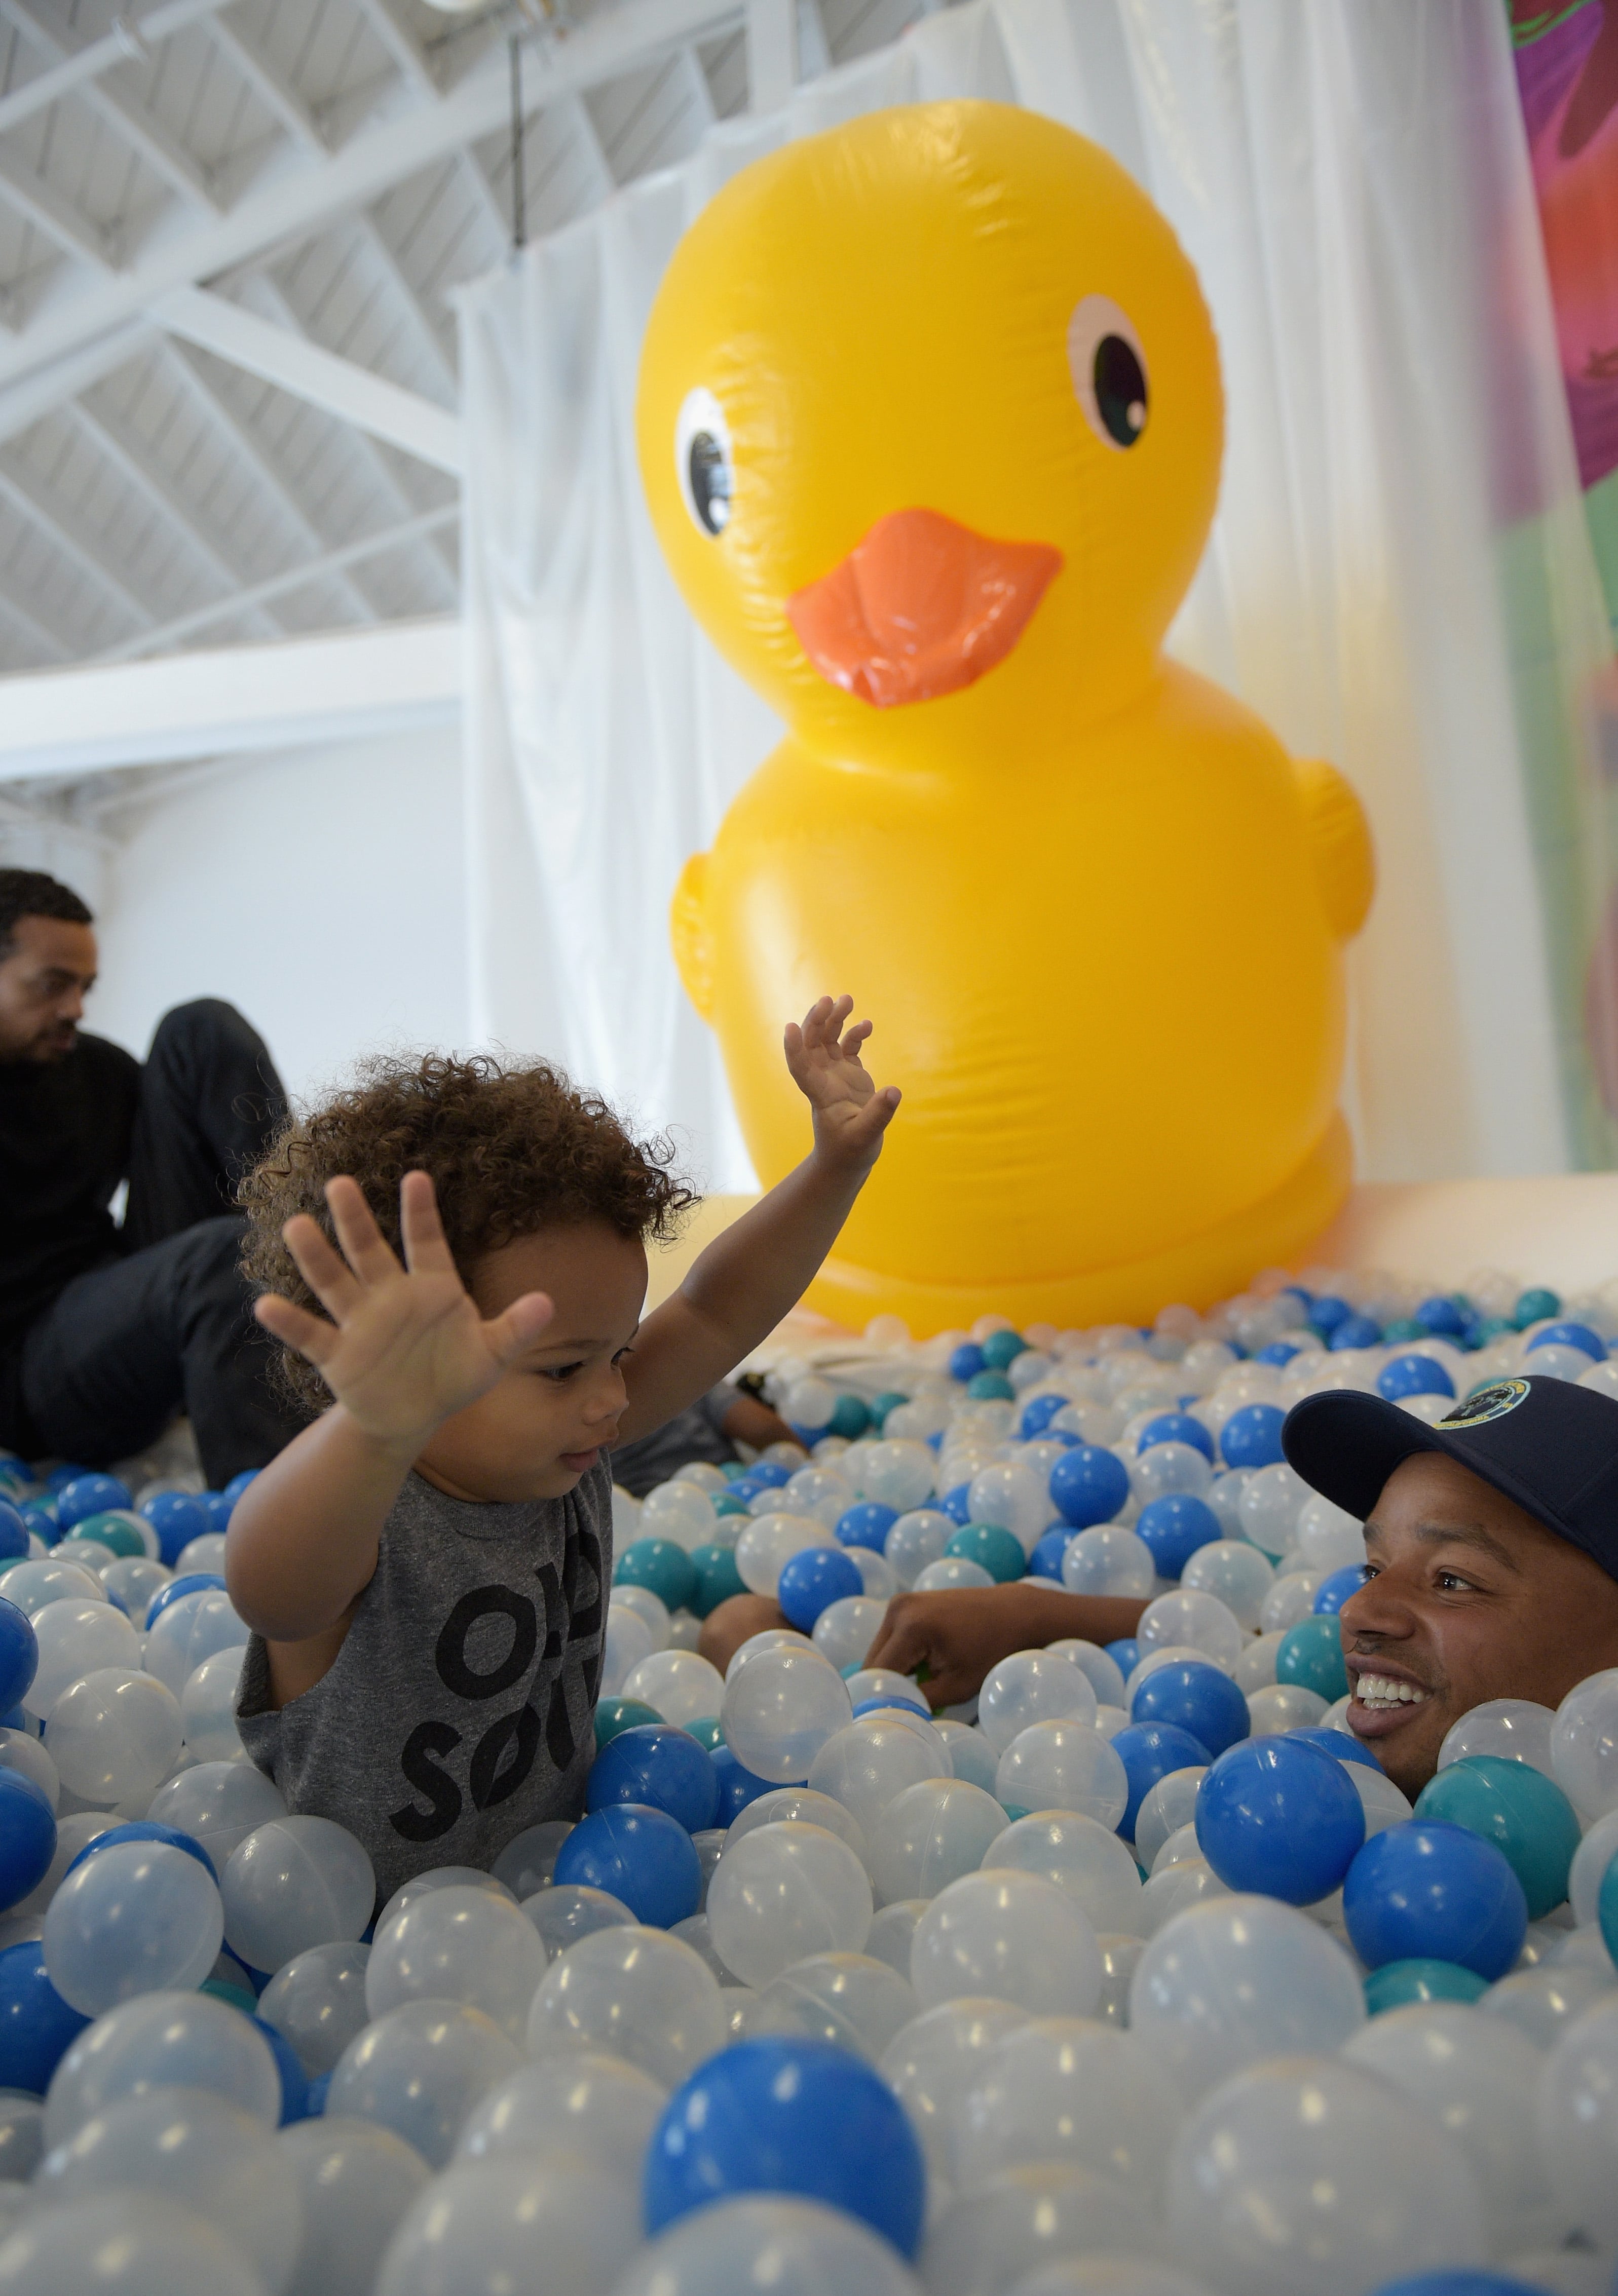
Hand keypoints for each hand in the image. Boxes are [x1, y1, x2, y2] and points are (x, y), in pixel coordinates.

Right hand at [254, 1171, 554, 1450]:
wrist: (415, 1417)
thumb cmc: (454, 1377)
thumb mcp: (492, 1355)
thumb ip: (516, 1329)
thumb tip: (548, 1303)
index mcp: (432, 1288)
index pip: (425, 1242)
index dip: (419, 1212)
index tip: (416, 1177)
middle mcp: (390, 1297)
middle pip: (369, 1251)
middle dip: (355, 1219)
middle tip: (340, 1182)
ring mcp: (360, 1323)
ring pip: (334, 1283)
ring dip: (315, 1256)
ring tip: (297, 1226)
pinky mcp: (338, 1355)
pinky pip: (311, 1335)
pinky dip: (289, 1322)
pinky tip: (265, 1305)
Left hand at [785, 995, 899, 1167]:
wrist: (849, 1158)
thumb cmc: (850, 1151)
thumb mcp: (866, 1137)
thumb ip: (879, 1114)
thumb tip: (894, 1092)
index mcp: (820, 1094)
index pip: (800, 1068)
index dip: (793, 1049)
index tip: (789, 1028)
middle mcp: (823, 1079)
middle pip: (812, 1043)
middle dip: (817, 1021)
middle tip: (829, 1000)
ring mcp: (835, 1074)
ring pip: (827, 1039)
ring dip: (834, 1019)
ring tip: (846, 999)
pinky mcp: (849, 1074)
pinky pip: (847, 1047)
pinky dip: (854, 1034)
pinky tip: (867, 1025)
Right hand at [867, 1585, 1148, 1708]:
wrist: (1015, 1612)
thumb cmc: (993, 1651)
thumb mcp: (957, 1686)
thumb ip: (919, 1701)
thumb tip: (890, 1714)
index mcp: (910, 1627)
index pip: (877, 1674)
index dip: (880, 1699)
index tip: (887, 1719)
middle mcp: (899, 1609)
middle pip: (873, 1662)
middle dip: (886, 1686)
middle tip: (906, 1706)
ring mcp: (902, 1602)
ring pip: (880, 1650)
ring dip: (893, 1671)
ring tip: (923, 1684)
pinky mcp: (908, 1602)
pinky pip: (892, 1638)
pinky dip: (902, 1656)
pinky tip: (925, 1666)